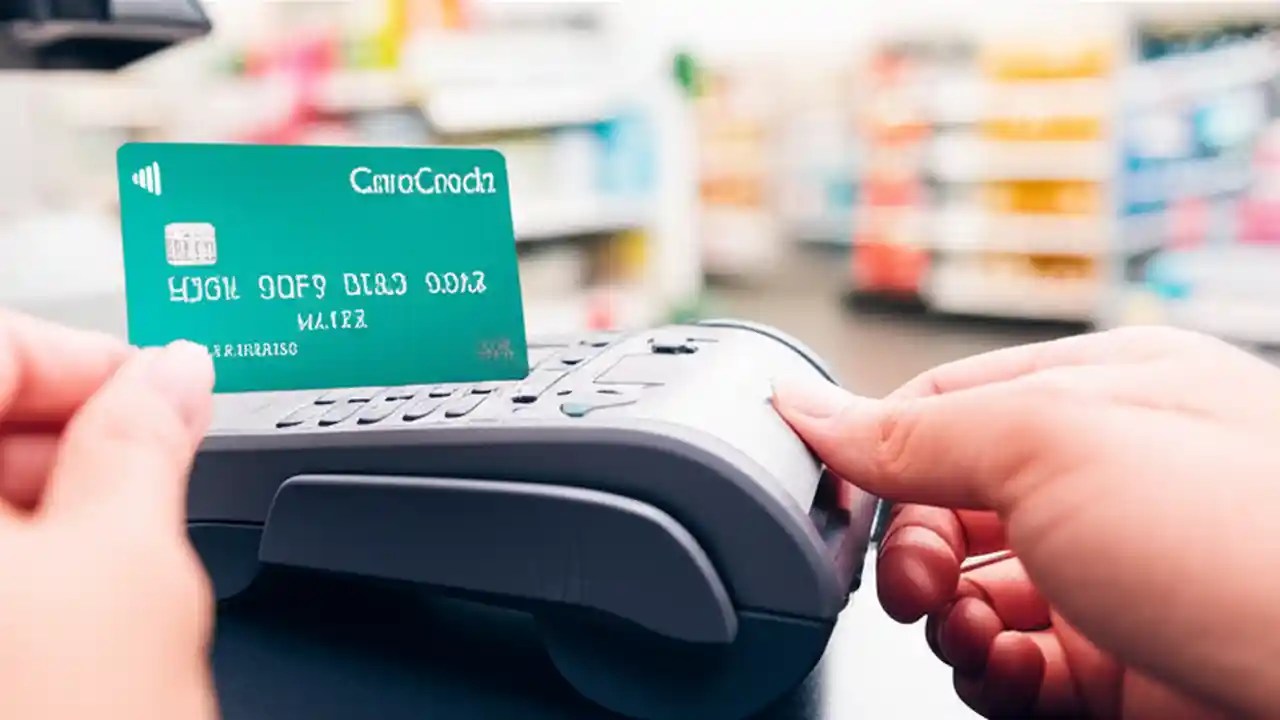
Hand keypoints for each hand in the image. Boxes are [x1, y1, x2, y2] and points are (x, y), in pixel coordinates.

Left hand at [0, 311, 216, 718]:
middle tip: (151, 461)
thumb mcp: (126, 571)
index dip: (81, 355)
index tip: (158, 385)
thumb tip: (174, 378)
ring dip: (30, 499)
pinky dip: (3, 558)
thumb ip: (148, 444)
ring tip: (111, 547)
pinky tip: (59, 592)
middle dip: (57, 432)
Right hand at [772, 327, 1279, 719]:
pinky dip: (990, 673)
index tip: (833, 498)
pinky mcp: (1121, 668)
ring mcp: (1115, 579)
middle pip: (951, 508)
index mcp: (1101, 394)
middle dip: (911, 548)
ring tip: (966, 632)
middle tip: (912, 582)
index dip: (878, 453)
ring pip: (974, 593)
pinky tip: (1005, 672)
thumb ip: (916, 432)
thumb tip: (808, 408)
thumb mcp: (1051, 446)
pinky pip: (1016, 665)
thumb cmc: (1248, 543)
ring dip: (947, 619)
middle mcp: (1107, 483)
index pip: (945, 408)